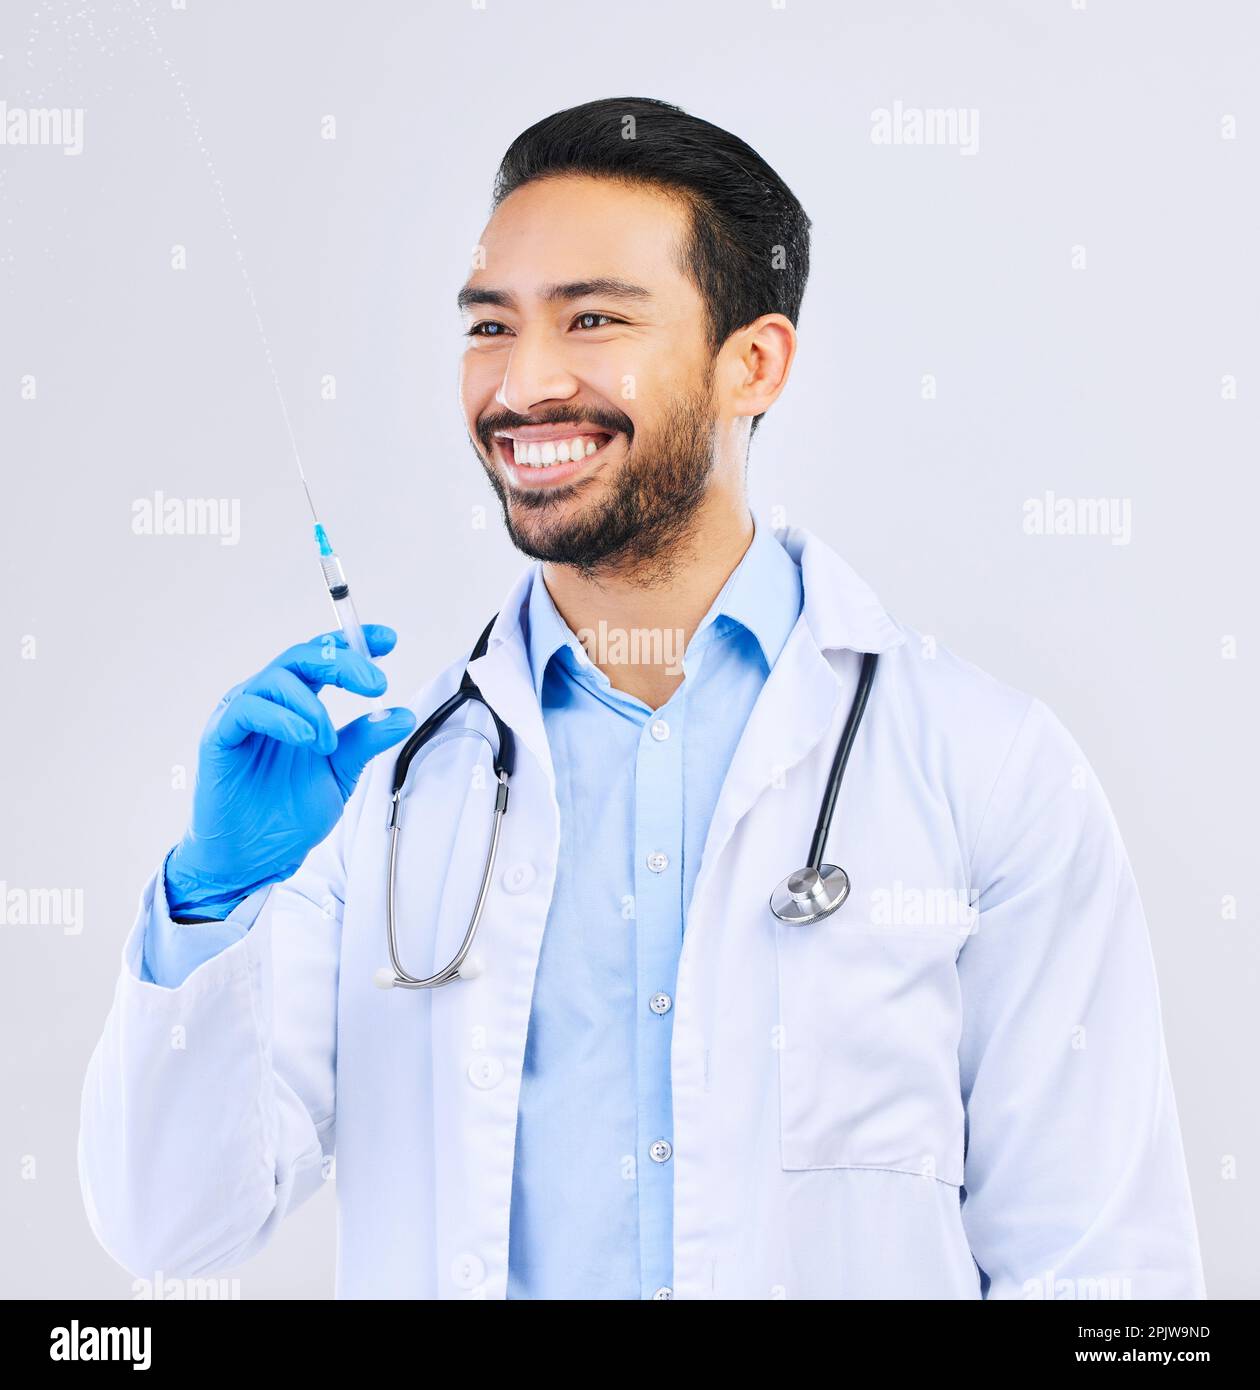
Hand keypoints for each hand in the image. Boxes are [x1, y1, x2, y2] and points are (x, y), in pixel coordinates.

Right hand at [164, 625, 415, 917]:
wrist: (254, 858)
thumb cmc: (287, 813)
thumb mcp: (340, 773)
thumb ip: (366, 741)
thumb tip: (403, 715)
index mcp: (296, 703)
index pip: (323, 657)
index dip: (355, 642)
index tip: (390, 641)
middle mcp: (268, 701)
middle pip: (302, 657)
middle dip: (342, 662)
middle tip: (374, 684)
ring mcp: (241, 716)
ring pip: (276, 679)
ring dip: (313, 706)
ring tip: (328, 743)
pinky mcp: (219, 737)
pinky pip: (247, 709)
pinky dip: (281, 718)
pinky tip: (305, 738)